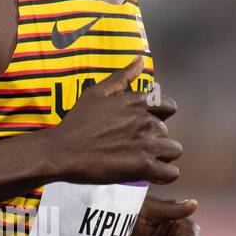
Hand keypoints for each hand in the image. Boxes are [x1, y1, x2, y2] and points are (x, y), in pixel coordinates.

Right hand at [54, 56, 181, 185]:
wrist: (61, 152)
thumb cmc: (76, 123)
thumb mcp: (96, 93)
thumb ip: (121, 77)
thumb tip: (140, 60)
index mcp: (136, 102)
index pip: (169, 107)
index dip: (159, 118)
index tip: (143, 128)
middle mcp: (145, 120)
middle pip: (167, 132)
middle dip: (153, 140)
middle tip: (131, 149)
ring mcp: (145, 143)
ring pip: (174, 151)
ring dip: (161, 157)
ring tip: (141, 161)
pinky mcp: (142, 166)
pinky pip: (170, 173)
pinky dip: (164, 175)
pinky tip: (150, 175)